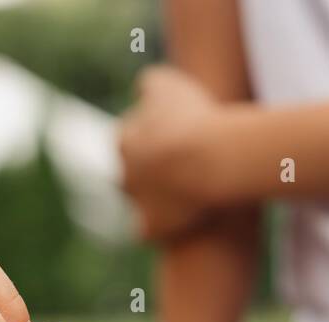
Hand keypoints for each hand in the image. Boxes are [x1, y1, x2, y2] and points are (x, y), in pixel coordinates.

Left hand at [120, 66, 224, 239]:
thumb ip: (151, 84)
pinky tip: (183, 222)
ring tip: (185, 196)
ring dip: (157, 200)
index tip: (177, 139)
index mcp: (125, 140)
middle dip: (150, 172)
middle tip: (179, 169)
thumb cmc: (192, 117)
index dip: (156, 139)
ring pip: (140, 203)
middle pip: (132, 174)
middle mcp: (123, 172)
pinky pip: (152, 230)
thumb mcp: (169, 84)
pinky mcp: (148, 227)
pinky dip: (165, 227)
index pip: (132, 139)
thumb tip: (143, 88)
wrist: (205, 160)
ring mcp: (134, 202)